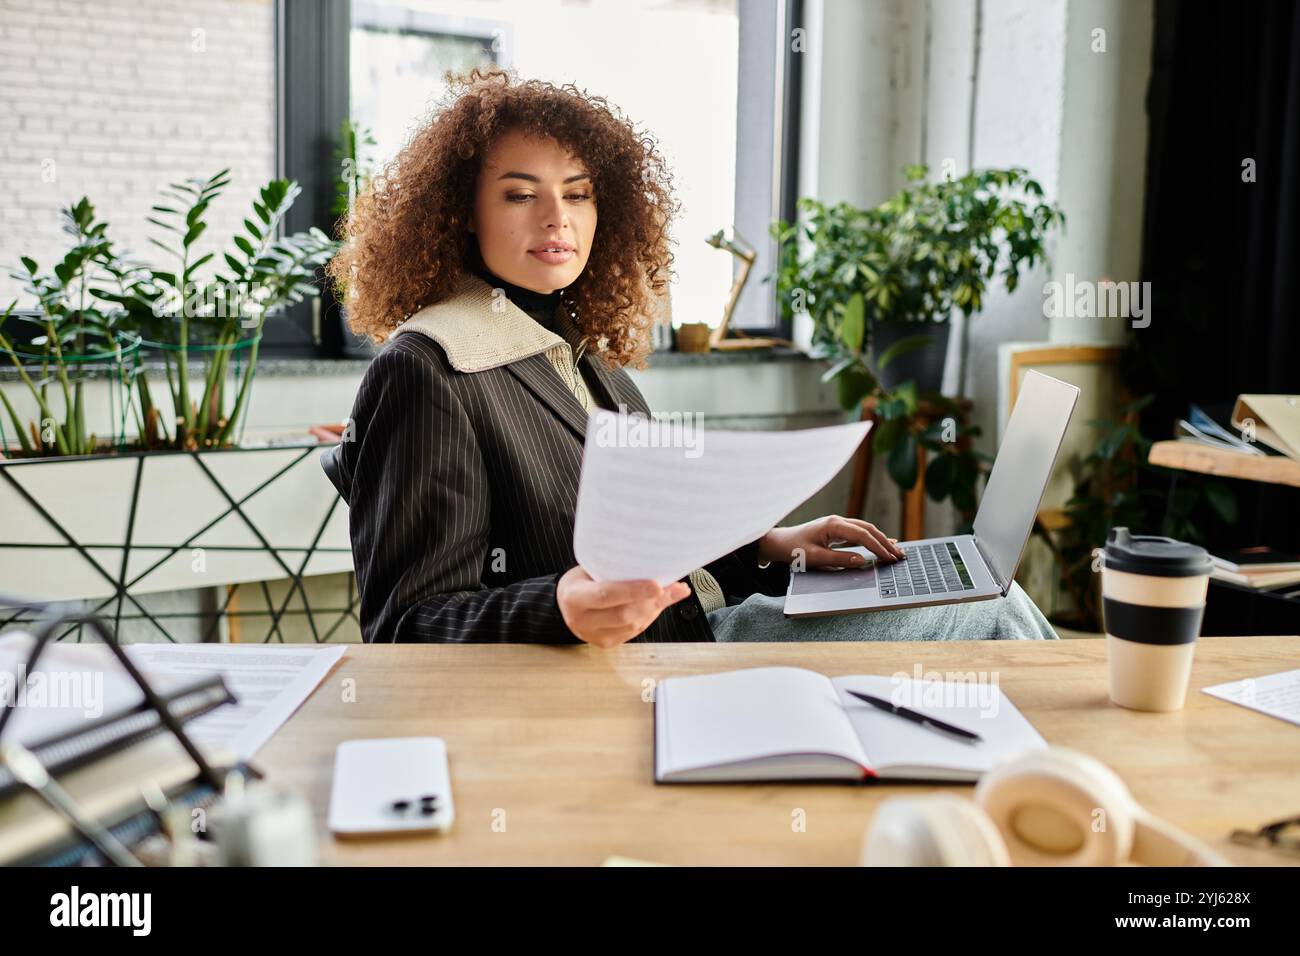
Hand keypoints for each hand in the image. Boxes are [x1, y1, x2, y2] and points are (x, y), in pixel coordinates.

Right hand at [556, 566, 691, 647]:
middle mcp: (581, 620)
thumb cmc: (581, 580)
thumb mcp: (590, 568)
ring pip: (633, 626)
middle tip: (673, 586)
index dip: (633, 591)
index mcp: (574, 597)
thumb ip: (616, 569)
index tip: (657, 585)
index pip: (606, 595)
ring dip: (655, 609)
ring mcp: (593, 635)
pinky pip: (634, 632)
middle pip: (623, 614)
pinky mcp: (605, 643)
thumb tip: (653, 564)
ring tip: (671, 592)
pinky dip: (650, 617)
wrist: (565, 603)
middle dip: (652, 601)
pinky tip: (659, 604)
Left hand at [757, 515, 905, 569]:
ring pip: (866, 529)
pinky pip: (859, 533)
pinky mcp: (837, 531)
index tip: (890, 558)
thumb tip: (862, 561)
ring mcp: (838, 525)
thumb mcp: (815, 558)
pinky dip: (872, 539)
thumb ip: (839, 560)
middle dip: (885, 542)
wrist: (779, 543)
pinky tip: (883, 543)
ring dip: (881, 540)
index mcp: (833, 525)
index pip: (863, 535)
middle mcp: (838, 521)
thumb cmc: (794, 549)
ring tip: (896, 551)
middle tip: (900, 555)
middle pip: (868, 529)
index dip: (878, 547)